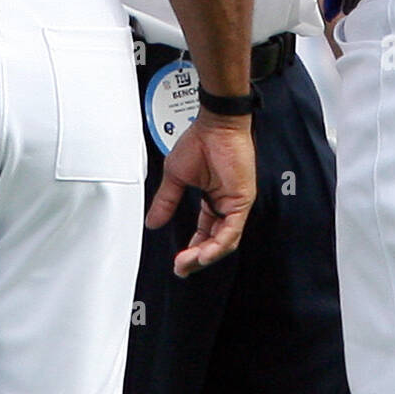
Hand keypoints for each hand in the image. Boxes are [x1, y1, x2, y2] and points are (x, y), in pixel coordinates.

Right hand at [146, 110, 255, 276]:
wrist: (215, 125)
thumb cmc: (200, 141)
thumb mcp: (175, 176)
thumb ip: (166, 201)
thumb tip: (152, 222)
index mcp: (212, 199)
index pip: (205, 233)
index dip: (192, 249)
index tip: (179, 262)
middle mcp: (225, 204)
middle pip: (215, 242)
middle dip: (197, 258)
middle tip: (181, 268)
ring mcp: (235, 204)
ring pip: (224, 241)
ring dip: (205, 255)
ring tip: (187, 263)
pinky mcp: (242, 201)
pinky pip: (232, 231)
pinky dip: (217, 245)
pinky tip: (204, 253)